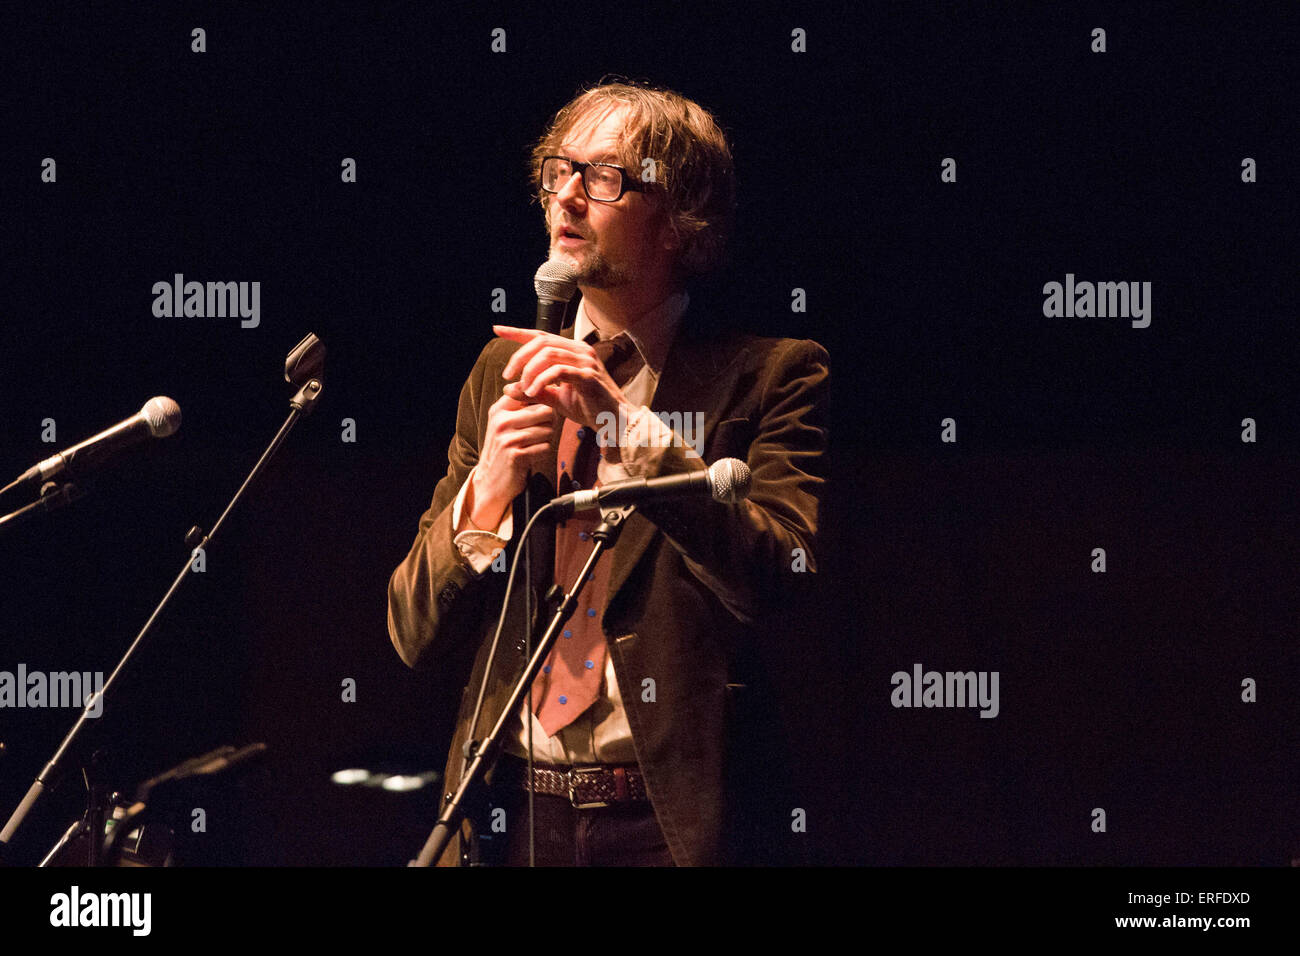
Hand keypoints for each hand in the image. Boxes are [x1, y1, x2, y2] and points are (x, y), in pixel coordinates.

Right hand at [468, 393, 557, 527]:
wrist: (491, 480)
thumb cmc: (504, 448)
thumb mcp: (505, 423)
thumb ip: (520, 405)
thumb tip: (546, 387)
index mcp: (499, 410)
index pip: (532, 394)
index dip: (543, 403)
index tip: (540, 415)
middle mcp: (501, 422)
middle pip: (546, 411)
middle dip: (550, 422)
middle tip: (541, 432)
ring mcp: (508, 439)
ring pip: (548, 430)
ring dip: (547, 439)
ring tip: (533, 445)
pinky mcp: (516, 456)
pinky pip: (546, 447)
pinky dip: (543, 452)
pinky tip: (531, 456)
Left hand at [494, 326, 628, 431]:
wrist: (614, 421)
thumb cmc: (589, 408)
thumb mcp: (556, 399)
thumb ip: (533, 391)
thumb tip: (507, 387)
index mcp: (572, 351)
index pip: (541, 335)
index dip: (517, 332)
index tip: (497, 329)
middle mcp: (580, 350)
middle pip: (541, 342)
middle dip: (520, 357)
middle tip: (508, 375)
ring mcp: (586, 361)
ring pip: (548, 354)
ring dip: (529, 371)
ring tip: (523, 388)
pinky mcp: (588, 376)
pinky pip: (558, 371)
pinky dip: (541, 381)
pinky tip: (532, 392)